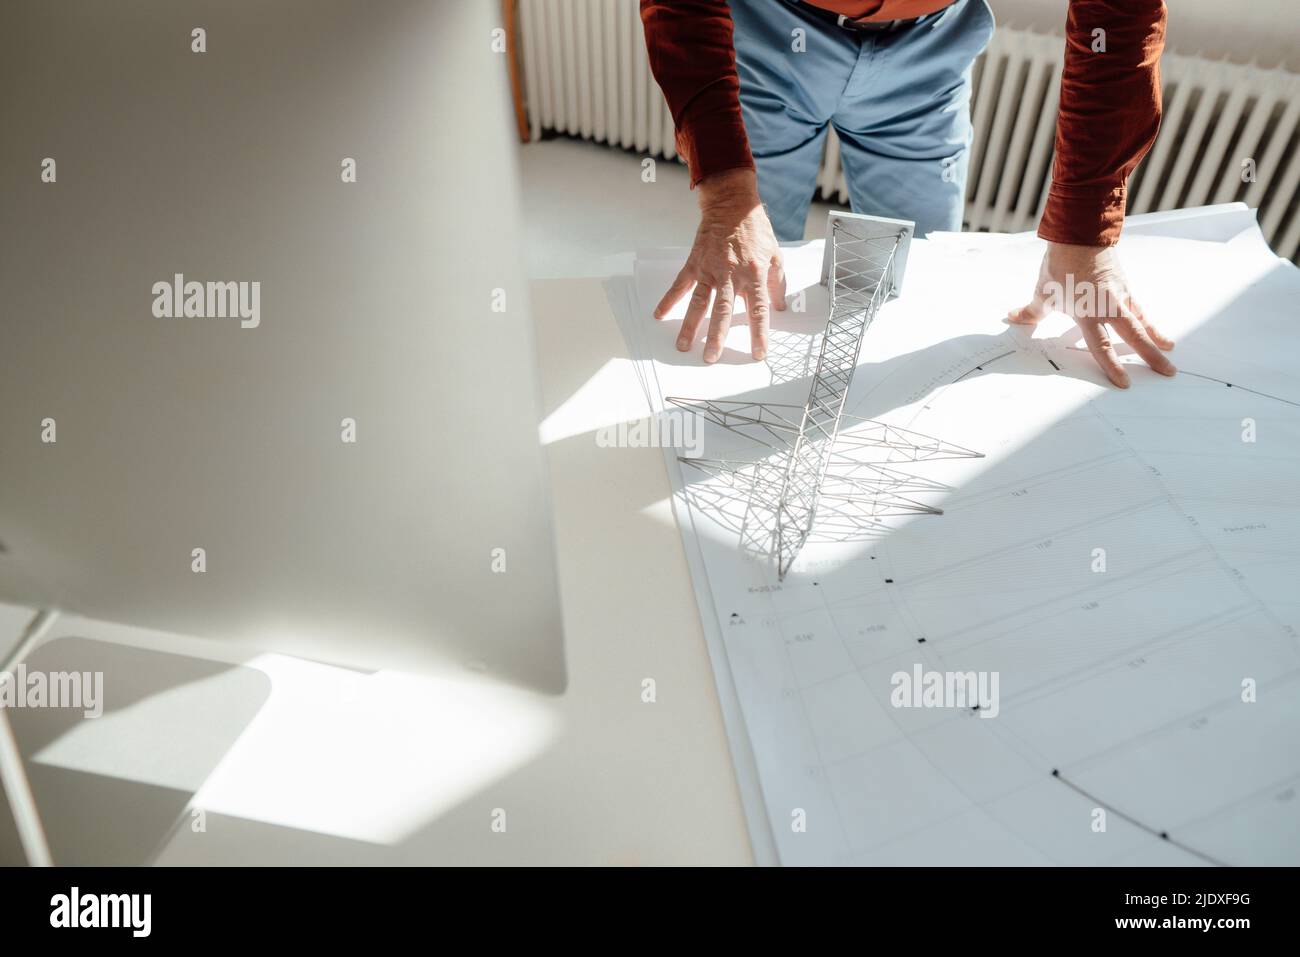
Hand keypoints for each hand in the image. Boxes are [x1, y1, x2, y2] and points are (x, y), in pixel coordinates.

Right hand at [655, 168, 786, 362]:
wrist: (732, 205)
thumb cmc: (756, 230)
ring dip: (690, 325)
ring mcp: (710, 269)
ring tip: (683, 345)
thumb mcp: (775, 256)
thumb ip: (777, 284)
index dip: (759, 333)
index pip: (758, 310)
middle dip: (717, 336)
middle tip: (711, 357)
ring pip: (699, 303)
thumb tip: (779, 308)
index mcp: (754, 274)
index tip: (758, 353)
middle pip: (723, 311)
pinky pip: (681, 284)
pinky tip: (659, 314)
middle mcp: (731, 274)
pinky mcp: (695, 263)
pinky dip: (669, 300)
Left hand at [1008, 242, 1174, 388]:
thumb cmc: (1060, 265)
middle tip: (1169, 371)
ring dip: (1156, 336)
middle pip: (1134, 336)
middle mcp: (1107, 307)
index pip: (1100, 347)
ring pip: (1142, 320)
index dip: (1112, 366)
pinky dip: (1147, 319)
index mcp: (1086, 314)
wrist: (1079, 235)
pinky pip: (1138, 307)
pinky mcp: (1124, 285)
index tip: (1124, 382)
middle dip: (1151, 355)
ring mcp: (1119, 295)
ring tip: (1170, 348)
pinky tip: (1155, 326)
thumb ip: (1030, 311)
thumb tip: (1013, 317)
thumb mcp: (1041, 293)